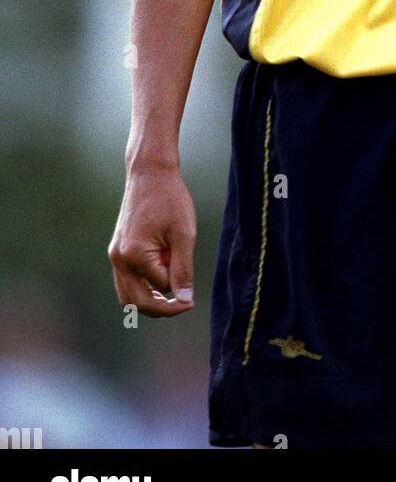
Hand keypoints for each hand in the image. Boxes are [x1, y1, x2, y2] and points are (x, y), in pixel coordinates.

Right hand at [108, 165, 196, 317]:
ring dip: (149, 300)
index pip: (160, 288)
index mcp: (135, 255)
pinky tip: (161, 280)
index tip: (193, 295)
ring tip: (173, 294)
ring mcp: (115, 255)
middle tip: (185, 305)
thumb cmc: (170, 199)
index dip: (179, 293)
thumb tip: (184, 300)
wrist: (150, 173)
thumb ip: (182, 269)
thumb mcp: (184, 234)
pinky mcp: (117, 250)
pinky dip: (142, 286)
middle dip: (161, 309)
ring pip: (127, 295)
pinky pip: (126, 280)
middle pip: (136, 302)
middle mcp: (119, 259)